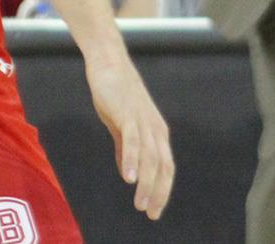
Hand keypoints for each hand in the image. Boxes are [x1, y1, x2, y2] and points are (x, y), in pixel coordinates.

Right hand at [85, 55, 174, 219]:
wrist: (108, 62)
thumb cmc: (115, 92)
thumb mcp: (121, 124)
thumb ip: (125, 148)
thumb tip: (128, 172)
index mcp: (157, 133)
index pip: (165, 168)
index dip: (162, 190)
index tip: (154, 210)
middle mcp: (156, 130)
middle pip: (163, 167)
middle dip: (158, 192)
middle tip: (150, 213)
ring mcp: (144, 122)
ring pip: (150, 158)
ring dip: (147, 183)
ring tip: (140, 203)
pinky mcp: (129, 114)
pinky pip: (133, 142)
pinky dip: (132, 161)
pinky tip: (129, 179)